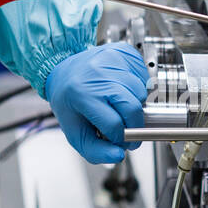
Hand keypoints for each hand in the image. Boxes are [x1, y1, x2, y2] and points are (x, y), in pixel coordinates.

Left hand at [45, 44, 148, 163]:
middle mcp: (97, 74)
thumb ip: (95, 151)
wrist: (65, 69)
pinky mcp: (124, 52)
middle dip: (134, 124)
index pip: (114, 124)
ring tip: (119, 106)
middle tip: (127, 129)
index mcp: (81, 94)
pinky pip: (143, 77)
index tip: (119, 140)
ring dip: (135, 105)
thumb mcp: (74, 131)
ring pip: (141, 92)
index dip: (120, 138)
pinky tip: (122, 89)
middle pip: (132, 107)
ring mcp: (112, 59)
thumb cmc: (70, 101)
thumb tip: (118, 156)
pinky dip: (138, 88)